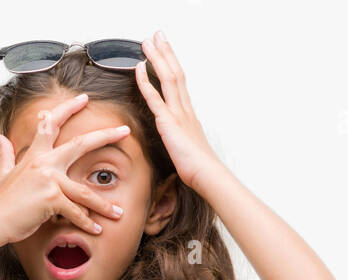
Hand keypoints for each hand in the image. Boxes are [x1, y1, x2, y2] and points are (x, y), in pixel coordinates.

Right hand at [0, 93, 130, 244]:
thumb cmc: (2, 201)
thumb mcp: (4, 173)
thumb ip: (7, 155)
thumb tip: (0, 138)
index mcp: (35, 155)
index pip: (51, 124)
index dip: (67, 108)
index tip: (83, 98)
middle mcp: (44, 162)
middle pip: (80, 144)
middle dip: (105, 136)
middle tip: (125, 130)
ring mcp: (49, 179)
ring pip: (85, 192)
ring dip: (104, 205)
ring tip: (119, 213)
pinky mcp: (52, 198)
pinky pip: (77, 212)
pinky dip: (87, 224)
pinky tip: (96, 231)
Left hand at [137, 31, 224, 190]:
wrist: (207, 175)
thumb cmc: (200, 168)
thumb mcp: (190, 151)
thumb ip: (183, 142)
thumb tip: (182, 145)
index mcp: (189, 115)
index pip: (180, 83)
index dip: (173, 64)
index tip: (166, 50)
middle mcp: (185, 110)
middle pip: (175, 73)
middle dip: (166, 52)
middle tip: (158, 35)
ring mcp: (178, 114)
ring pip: (168, 78)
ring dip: (157, 58)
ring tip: (148, 42)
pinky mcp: (169, 122)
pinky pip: (155, 97)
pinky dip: (146, 81)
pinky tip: (140, 68)